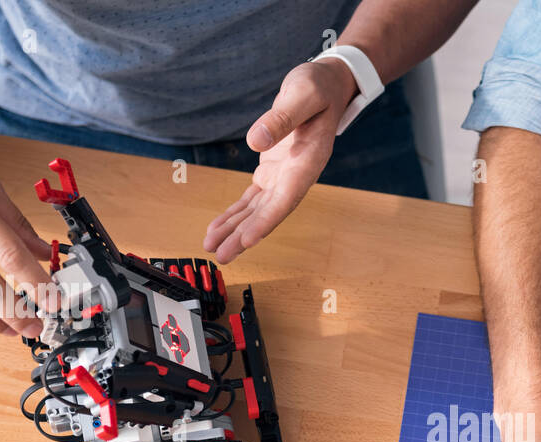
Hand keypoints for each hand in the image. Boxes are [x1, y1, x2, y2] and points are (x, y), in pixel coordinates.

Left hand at [204, 59, 356, 262]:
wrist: (328, 88)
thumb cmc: (318, 88)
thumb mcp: (303, 94)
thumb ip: (281, 117)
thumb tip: (255, 142)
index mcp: (308, 163)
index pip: (286, 199)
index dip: (266, 221)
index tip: (248, 240)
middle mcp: (296, 177)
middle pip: (269, 213)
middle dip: (244, 236)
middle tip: (222, 255)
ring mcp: (283, 177)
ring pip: (257, 210)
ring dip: (236, 229)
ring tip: (213, 246)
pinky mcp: (272, 172)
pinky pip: (251, 199)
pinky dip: (235, 213)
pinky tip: (219, 227)